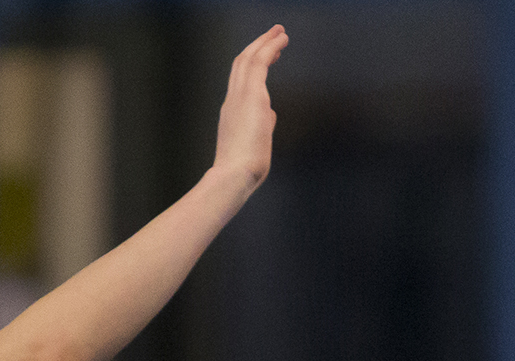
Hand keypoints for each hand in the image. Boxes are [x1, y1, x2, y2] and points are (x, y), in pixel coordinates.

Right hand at [214, 24, 288, 188]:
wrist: (235, 175)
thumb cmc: (245, 168)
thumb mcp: (255, 142)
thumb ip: (262, 125)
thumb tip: (270, 115)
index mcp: (232, 111)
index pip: (241, 80)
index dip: (254, 64)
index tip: (269, 54)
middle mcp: (233, 99)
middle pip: (242, 63)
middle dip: (259, 46)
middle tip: (274, 34)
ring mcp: (240, 96)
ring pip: (249, 58)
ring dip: (266, 42)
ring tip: (281, 32)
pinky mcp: (251, 96)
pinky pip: (260, 63)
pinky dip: (270, 48)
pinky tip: (281, 41)